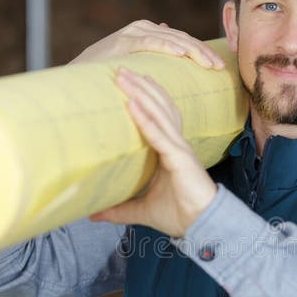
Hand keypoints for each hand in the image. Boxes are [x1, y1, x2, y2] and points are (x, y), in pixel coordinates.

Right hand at [70, 20, 225, 69]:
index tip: (219, 66)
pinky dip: (167, 46)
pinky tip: (181, 53)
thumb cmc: (107, 75)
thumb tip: (167, 32)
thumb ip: (151, 49)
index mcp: (148, 34)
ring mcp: (132, 33)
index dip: (202, 52)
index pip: (182, 41)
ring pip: (170, 39)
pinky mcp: (123, 42)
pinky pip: (150, 42)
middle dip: (202, 52)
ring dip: (191, 50)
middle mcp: (142, 29)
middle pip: (181, 38)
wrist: (77, 78)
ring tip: (208, 62)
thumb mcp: (134, 63)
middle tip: (219, 66)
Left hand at [90, 67, 216, 236]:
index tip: (126, 83)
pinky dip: (146, 119)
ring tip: (124, 77)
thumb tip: (93, 215)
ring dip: (141, 93)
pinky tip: (132, 104)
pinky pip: (160, 135)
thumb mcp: (142, 211)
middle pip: (158, 107)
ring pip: (159, 114)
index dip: (143, 98)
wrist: (203, 227)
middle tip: (120, 69)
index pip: (157, 117)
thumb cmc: (180, 216)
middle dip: (140, 87)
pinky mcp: (180, 159)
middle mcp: (176, 144)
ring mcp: (179, 149)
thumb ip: (119, 210)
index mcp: (170, 151)